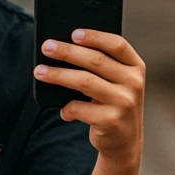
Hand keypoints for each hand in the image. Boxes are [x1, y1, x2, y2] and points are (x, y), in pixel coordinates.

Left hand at [34, 29, 144, 167]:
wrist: (124, 142)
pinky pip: (80, 108)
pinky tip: (63, 111)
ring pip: (84, 81)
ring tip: (39, 72)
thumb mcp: (115, 83)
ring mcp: (124, 102)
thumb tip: (62, 50)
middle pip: (96, 61)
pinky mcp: (111, 120)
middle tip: (46, 47)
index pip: (117, 44)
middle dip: (67, 52)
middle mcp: (133, 83)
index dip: (95, 37)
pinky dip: (67, 108)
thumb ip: (101, 67)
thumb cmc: (112, 104)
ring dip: (58, 75)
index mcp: (136, 67)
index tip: (73, 32)